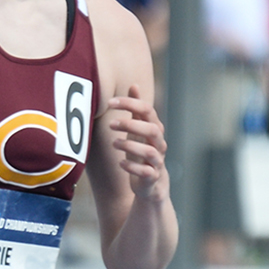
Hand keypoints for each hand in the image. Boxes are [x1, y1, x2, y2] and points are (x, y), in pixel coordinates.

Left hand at [107, 84, 167, 198]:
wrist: (151, 183)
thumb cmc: (142, 151)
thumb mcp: (139, 129)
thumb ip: (137, 109)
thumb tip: (134, 85)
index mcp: (154, 128)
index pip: (147, 110)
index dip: (130, 103)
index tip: (110, 102)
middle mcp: (159, 143)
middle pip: (152, 129)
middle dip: (131, 125)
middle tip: (111, 124)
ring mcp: (157, 161)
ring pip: (149, 152)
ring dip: (130, 146)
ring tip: (114, 143)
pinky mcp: (152, 177)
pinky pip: (146, 172)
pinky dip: (132, 167)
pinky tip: (120, 162)